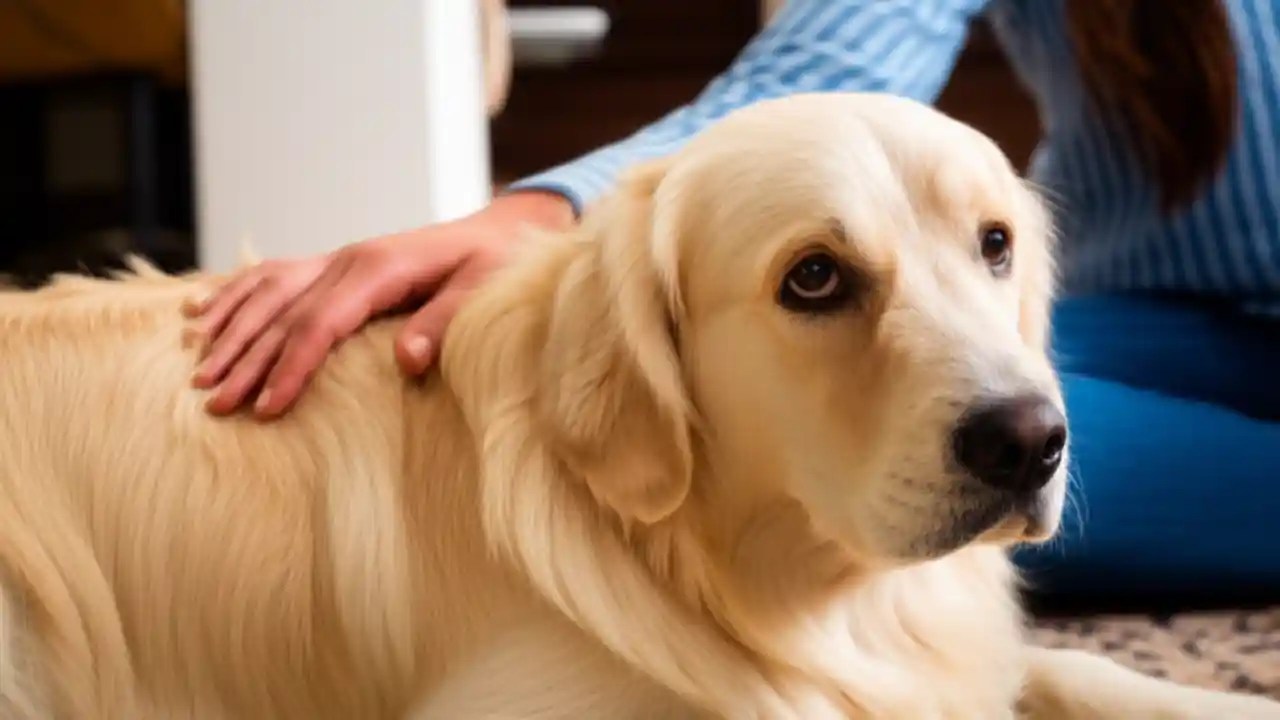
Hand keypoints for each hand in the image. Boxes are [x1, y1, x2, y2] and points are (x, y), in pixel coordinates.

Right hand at [185, 191, 573, 417]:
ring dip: (230, 331)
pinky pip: (271, 276)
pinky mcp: (333, 264)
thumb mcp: (479, 292)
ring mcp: (335, 259)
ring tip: (200, 371)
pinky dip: (233, 296)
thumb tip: (407, 361)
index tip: (268, 407)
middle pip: (284, 314)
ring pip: (266, 293)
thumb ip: (443, 322)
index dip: (292, 367)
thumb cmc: (491, 266)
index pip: (321, 324)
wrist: (496, 232)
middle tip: (217, 404)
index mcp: (378, 269)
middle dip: (248, 360)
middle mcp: (346, 260)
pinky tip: (200, 314)